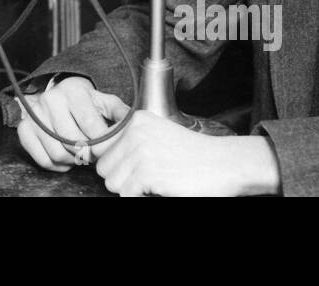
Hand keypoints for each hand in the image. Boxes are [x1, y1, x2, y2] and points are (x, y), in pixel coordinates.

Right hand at [16, 77, 131, 171]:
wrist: (55, 95)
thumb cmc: (83, 102)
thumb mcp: (103, 101)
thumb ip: (119, 112)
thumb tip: (134, 122)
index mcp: (73, 90)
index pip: (90, 125)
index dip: (102, 142)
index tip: (108, 146)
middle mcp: (51, 100)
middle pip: (73, 141)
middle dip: (88, 153)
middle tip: (95, 153)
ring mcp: (35, 115)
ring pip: (58, 153)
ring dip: (73, 160)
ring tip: (81, 154)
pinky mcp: (25, 130)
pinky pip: (44, 160)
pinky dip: (58, 165)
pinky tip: (66, 157)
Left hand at [90, 111, 280, 195]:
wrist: (226, 164)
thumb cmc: (194, 155)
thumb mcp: (158, 136)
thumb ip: (130, 141)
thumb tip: (92, 154)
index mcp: (136, 121)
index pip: (100, 146)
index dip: (111, 163)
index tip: (127, 169)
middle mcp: (135, 132)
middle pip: (104, 167)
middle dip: (121, 178)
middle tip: (147, 178)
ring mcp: (140, 152)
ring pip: (112, 183)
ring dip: (130, 189)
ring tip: (155, 182)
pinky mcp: (147, 174)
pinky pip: (126, 195)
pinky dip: (140, 197)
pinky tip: (161, 188)